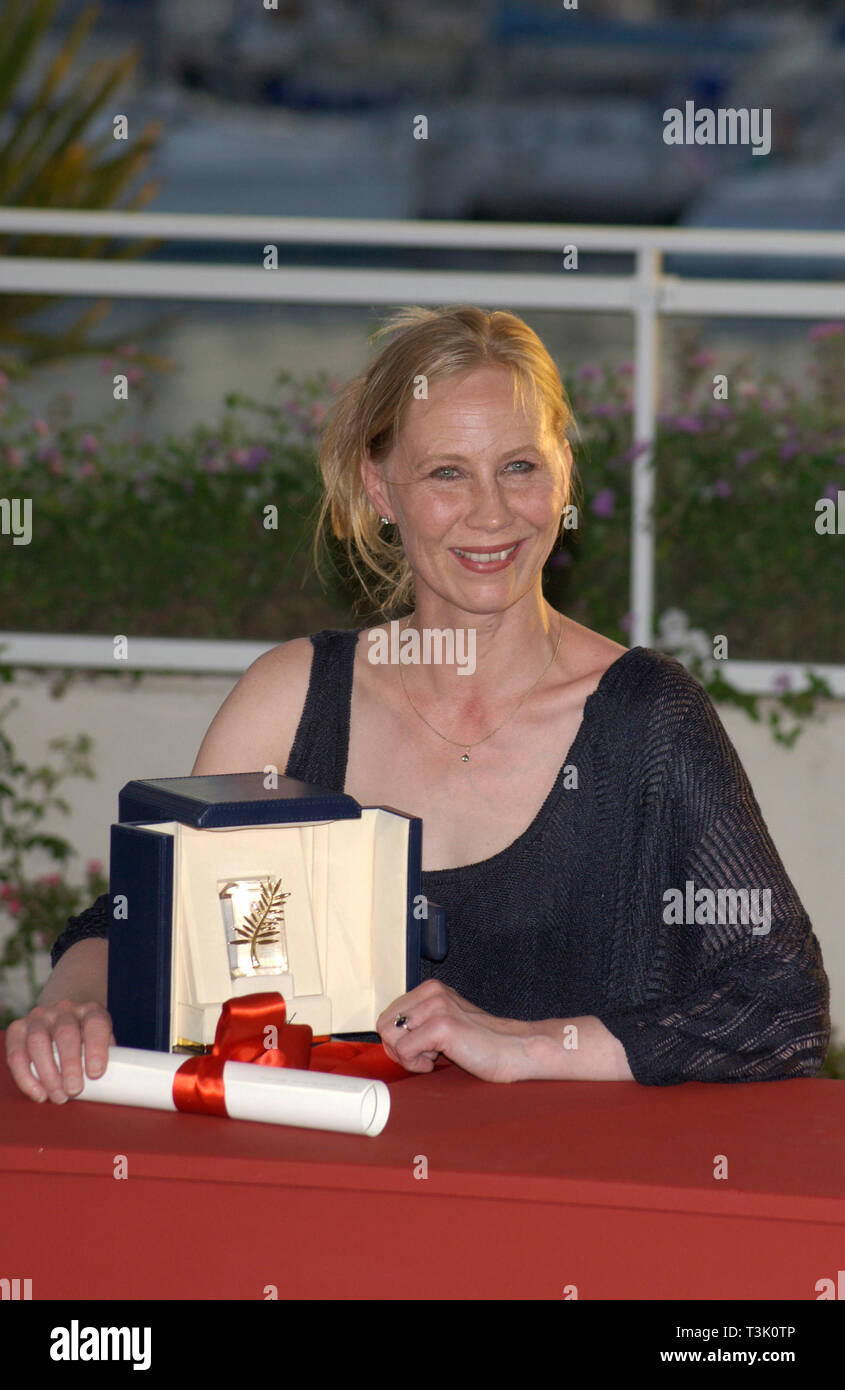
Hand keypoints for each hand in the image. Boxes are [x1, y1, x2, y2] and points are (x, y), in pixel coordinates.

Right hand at [5, 999, 114, 1103]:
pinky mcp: (18, 1029)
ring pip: (38, 1042)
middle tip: (74, 1090)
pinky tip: (38, 1093)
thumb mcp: (103, 1041)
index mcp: (91, 1011)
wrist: (64, 1017)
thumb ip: (109, 1058)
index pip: (96, 1023)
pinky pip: (17, 1053)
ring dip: (47, 1074)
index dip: (96, 1048)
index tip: (96, 1073)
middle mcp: (64, 1009)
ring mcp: (39, 1017)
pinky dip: (25, 1077)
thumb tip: (114, 1087)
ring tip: (58, 1096)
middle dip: (70, 1065)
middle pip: (66, 1033)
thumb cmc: (87, 1038)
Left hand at [376, 979, 532, 1082]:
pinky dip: (417, 1064)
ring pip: (390, 1036)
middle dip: (399, 1047)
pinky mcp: (442, 1025)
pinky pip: (405, 1051)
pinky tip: (438, 1062)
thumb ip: (419, 1022)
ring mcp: (437, 1006)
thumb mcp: (444, 1023)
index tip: (420, 1048)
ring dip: (408, 1055)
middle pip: (384, 1025)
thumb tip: (386, 1035)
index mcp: (431, 989)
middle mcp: (432, 992)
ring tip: (434, 1057)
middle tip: (425, 1055)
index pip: (387, 1015)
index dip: (398, 1039)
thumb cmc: (481, 1044)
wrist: (514, 1051)